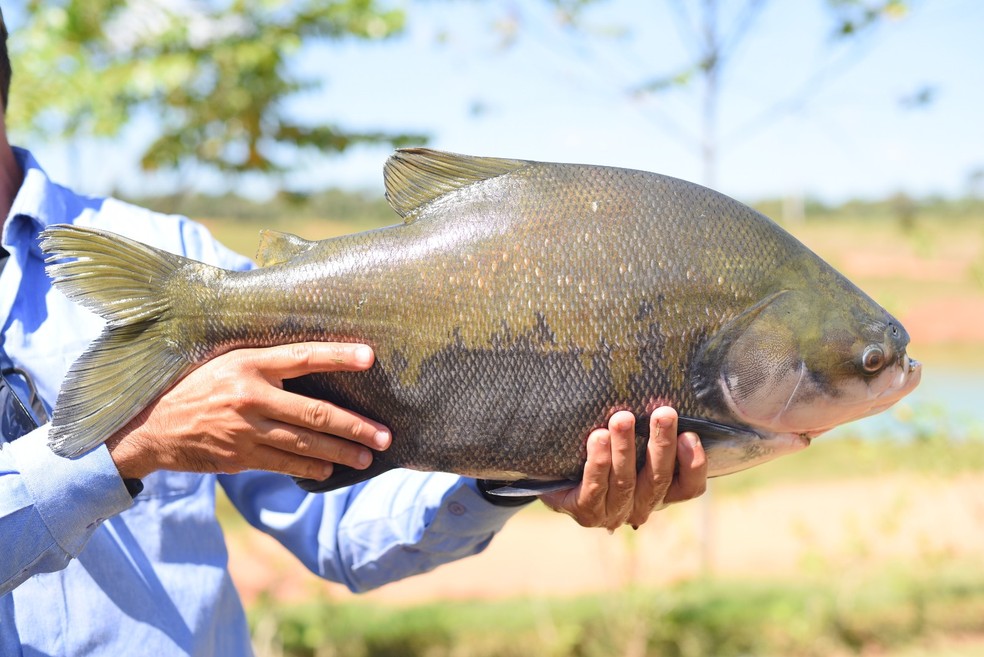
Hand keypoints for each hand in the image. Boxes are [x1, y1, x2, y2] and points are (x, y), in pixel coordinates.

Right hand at [105, 342, 390, 480]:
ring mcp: (246, 429)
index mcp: (249, 363)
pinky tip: (330, 469)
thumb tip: (312, 358)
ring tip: (368, 456)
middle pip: (316, 413)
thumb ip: (265, 362)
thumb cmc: (197, 386)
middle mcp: (250, 395)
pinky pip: (285, 464)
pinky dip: (312, 467)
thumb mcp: (226, 360)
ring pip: (306, 444)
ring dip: (342, 452)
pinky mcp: (240, 457)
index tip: (371, 357)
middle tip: (385, 435)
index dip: (339, 356)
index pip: (303, 357)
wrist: (150, 427)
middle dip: (356, 427)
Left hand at [540, 407, 706, 530]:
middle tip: (664, 413)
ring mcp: (614, 512)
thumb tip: (667, 389)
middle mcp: (642, 507)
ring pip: (625, 481)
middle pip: (658, 479)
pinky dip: (599, 461)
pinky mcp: (587, 512)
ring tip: (622, 418)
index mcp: (661, 492)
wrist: (561, 480)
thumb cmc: (606, 453)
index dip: (694, 464)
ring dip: (625, 448)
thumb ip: (650, 429)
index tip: (690, 434)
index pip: (689, 487)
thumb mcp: (634, 444)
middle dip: (662, 444)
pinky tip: (598, 437)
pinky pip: (595, 487)